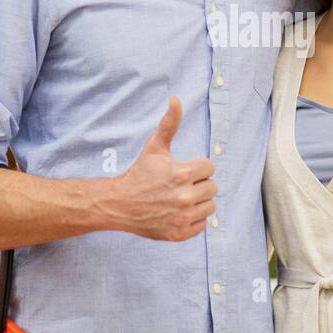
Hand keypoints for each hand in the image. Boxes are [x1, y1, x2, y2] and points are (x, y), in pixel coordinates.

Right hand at [111, 97, 216, 241]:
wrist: (120, 204)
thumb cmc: (139, 174)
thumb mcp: (154, 147)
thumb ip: (169, 123)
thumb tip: (176, 99)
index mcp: (182, 174)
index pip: (210, 168)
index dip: (197, 168)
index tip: (182, 171)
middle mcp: (185, 197)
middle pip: (212, 188)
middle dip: (199, 184)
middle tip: (180, 186)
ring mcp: (183, 217)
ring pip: (210, 206)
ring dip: (199, 202)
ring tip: (181, 199)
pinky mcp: (180, 233)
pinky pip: (202, 224)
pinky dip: (193, 219)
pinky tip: (178, 212)